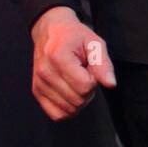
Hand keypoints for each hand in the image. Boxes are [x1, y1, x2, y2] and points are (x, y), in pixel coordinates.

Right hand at [30, 6, 116, 120]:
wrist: (50, 32)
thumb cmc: (75, 36)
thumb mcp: (94, 43)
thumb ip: (103, 64)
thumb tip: (111, 84)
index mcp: (58, 57)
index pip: (85, 86)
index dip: (94, 80)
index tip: (90, 68)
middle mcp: (45, 72)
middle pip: (77, 100)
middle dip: (88, 91)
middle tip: (85, 74)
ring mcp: (39, 84)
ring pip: (69, 110)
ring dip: (79, 99)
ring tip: (76, 81)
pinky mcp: (37, 92)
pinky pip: (57, 114)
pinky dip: (68, 109)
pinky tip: (71, 93)